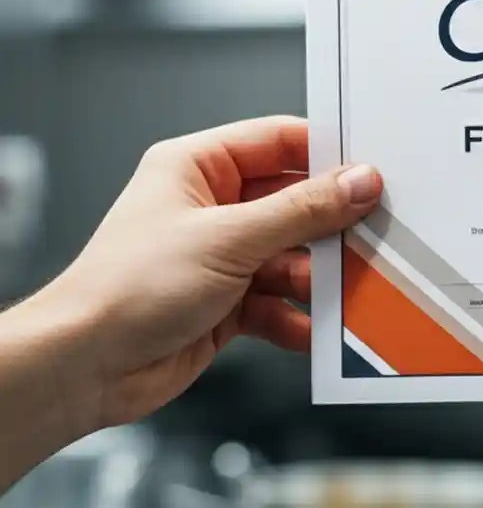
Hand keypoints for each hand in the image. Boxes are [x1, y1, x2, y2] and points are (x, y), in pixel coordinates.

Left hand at [27, 116, 381, 432]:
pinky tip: (312, 329)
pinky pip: (281, 302)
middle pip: (294, 203)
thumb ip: (302, 211)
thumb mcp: (229, 238)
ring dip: (317, 277)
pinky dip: (299, 317)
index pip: (278, 141)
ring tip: (340, 290)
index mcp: (196, 167)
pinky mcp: (228, 303)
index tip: (373, 173)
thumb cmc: (125, 289)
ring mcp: (221, 256)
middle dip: (329, 227)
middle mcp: (210, 207)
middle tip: (370, 237)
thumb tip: (358, 183)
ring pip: (293, 256)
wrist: (85, 366)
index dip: (327, 156)